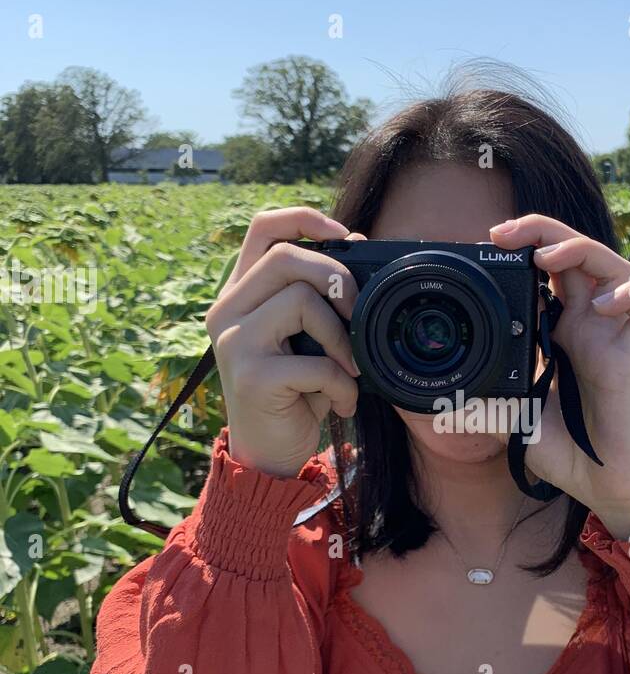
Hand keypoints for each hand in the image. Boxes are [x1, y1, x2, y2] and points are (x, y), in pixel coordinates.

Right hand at [205, 207, 364, 477]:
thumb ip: (317, 296)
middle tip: (359, 316)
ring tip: (349, 370)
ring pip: (303, 302)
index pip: (262, 228)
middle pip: (286, 257)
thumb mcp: (305, 337)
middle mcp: (227, 310)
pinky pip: (316, 362)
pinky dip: (343, 384)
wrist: (269, 454)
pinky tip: (342, 402)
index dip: (305, 219)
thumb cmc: (294, 392)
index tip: (345, 235)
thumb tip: (357, 244)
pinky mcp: (251, 376)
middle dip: (338, 280)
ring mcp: (234, 342)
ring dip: (344, 339)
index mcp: (240, 292)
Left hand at [488, 215, 629, 538]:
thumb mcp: (513, 422)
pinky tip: (604, 306)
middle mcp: (587, 325)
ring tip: (548, 258)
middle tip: (507, 233)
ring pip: (613, 266)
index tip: (490, 245)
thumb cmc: (567, 453)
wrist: (603, 486)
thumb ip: (485, 407)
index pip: (547, 270)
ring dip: (581, 249)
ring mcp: (612, 337)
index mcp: (559, 331)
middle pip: (576, 253)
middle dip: (544, 230)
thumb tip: (441, 405)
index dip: (525, 248)